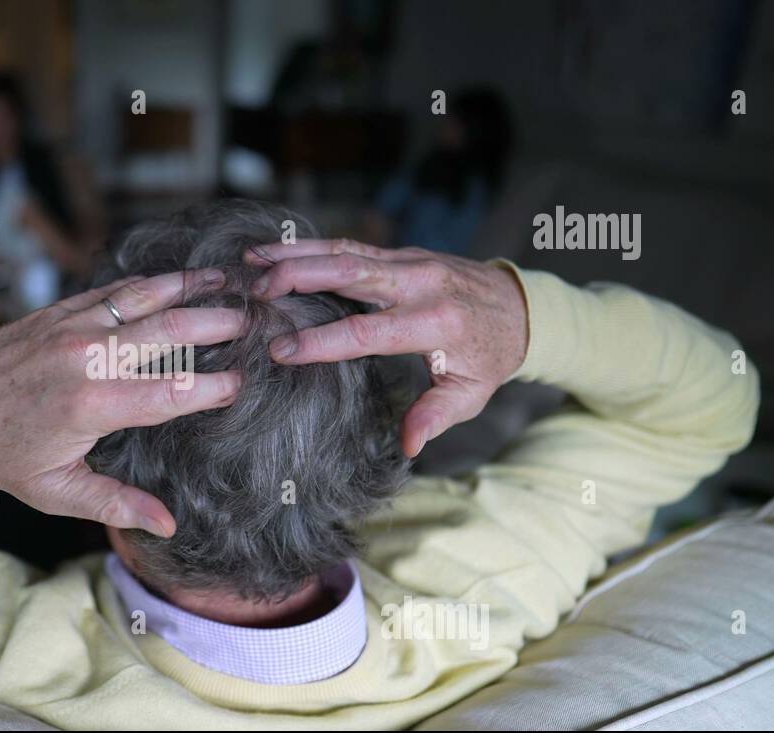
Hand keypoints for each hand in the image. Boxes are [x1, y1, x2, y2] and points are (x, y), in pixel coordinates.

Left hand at [0, 269, 242, 536]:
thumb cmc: (0, 455)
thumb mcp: (55, 491)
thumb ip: (114, 504)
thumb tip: (167, 526)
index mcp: (92, 406)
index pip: (172, 393)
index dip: (215, 387)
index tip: (245, 383)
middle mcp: (87, 358)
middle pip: (170, 333)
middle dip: (218, 325)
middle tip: (255, 320)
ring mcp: (73, 327)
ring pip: (146, 299)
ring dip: (191, 288)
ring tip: (230, 281)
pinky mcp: (60, 310)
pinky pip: (116, 289)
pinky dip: (152, 281)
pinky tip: (180, 277)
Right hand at [244, 239, 528, 457]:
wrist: (521, 305)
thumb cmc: (490, 355)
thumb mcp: (471, 393)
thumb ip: (436, 415)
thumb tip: (409, 446)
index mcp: (434, 323)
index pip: (366, 331)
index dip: (320, 341)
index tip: (281, 352)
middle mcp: (419, 283)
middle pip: (349, 272)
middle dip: (298, 278)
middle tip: (255, 293)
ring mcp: (408, 261)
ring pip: (344, 250)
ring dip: (295, 254)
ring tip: (252, 262)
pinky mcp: (400, 253)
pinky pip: (350, 245)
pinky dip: (311, 246)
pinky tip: (276, 250)